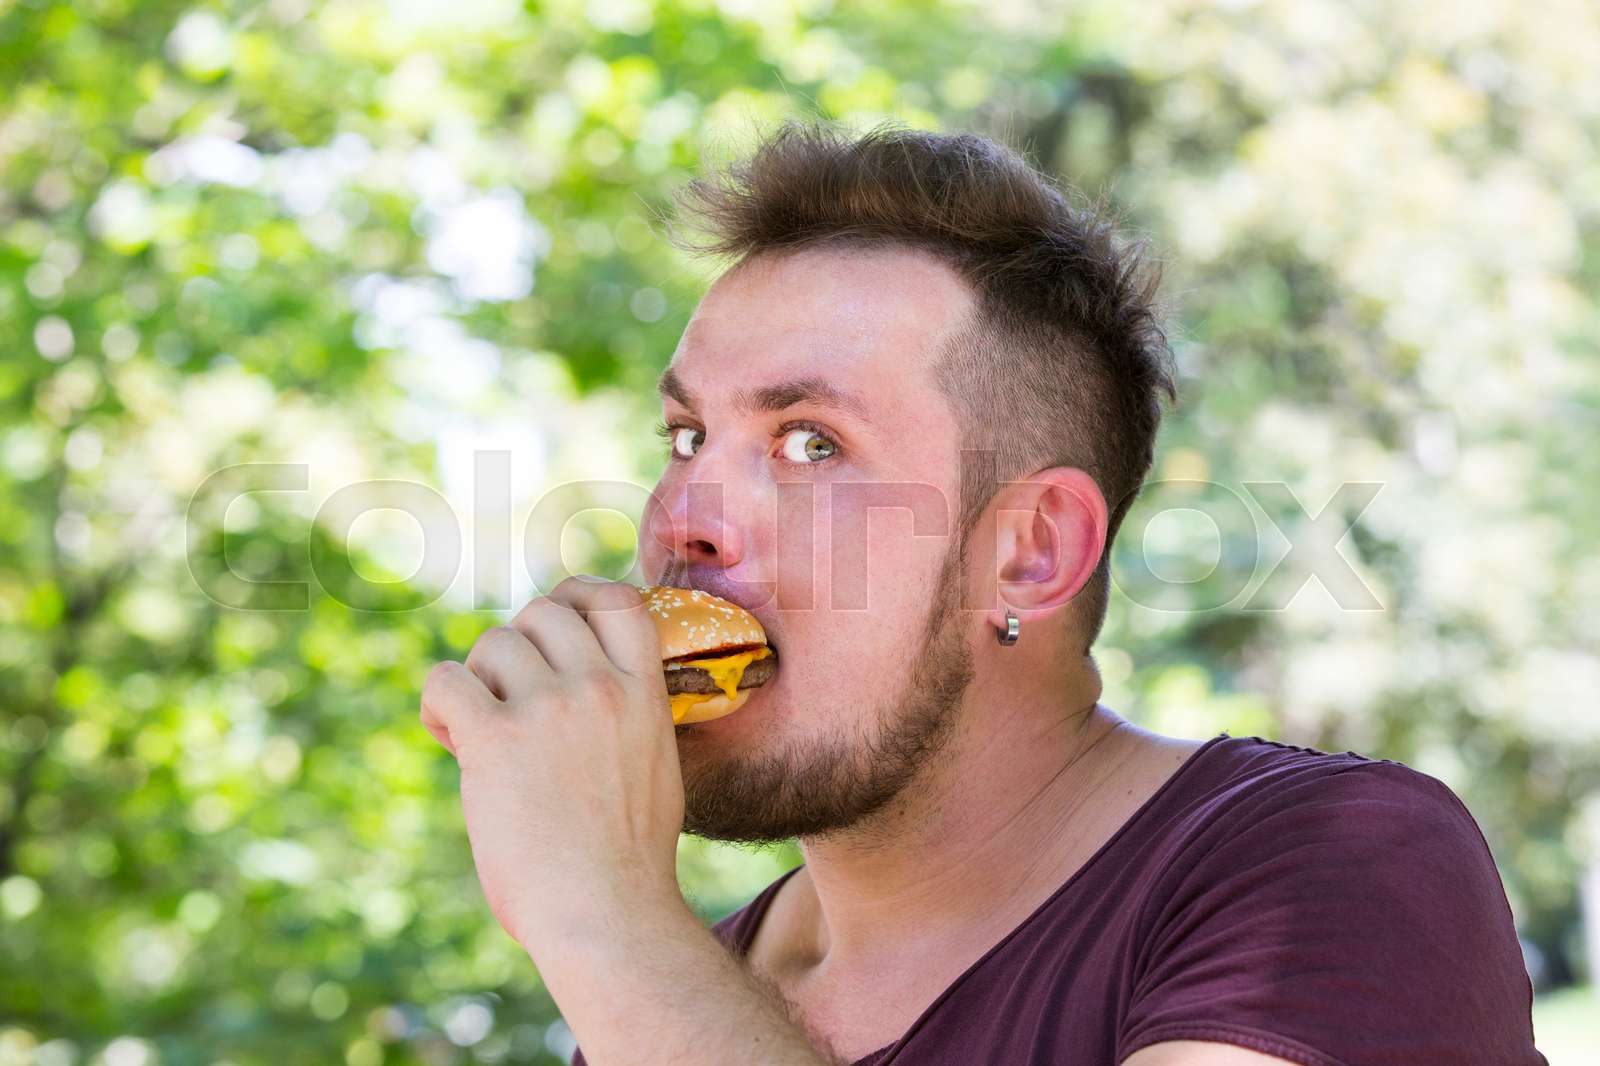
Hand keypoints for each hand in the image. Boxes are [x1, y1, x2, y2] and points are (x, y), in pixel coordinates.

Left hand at [419, 576, 685, 951]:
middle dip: (516, 645)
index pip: (616, 600)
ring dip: (477, 679)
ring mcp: (549, 709)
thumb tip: (582, 685)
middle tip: (505, 695)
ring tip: (477, 730)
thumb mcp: (653, 764)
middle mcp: (599, 688)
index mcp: (644, 694)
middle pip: (542, 612)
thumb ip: (625, 715)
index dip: (577, 596)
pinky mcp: (496, 739)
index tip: (555, 620)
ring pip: (492, 643)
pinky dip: (438, 705)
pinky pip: (446, 681)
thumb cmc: (626, 860)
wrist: (606, 913)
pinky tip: (450, 739)